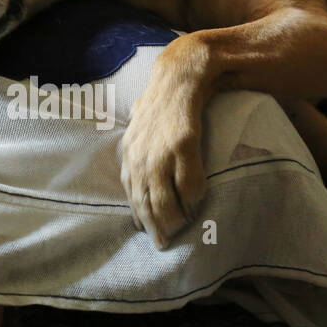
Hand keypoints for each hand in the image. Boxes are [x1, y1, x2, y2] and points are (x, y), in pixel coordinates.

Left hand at [119, 83, 207, 249]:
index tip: (149, 235)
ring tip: (183, 229)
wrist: (176, 83)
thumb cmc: (158, 111)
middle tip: (165, 243)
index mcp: (129, 158)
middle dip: (157, 227)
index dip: (141, 219)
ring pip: (166, 200)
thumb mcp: (137, 137)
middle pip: (147, 204)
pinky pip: (189, 184)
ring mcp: (161, 154)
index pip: (132, 198)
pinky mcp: (183, 146)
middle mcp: (141, 159)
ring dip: (175, 220)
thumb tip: (139, 191)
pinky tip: (196, 206)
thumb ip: (136, 162)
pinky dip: (193, 200)